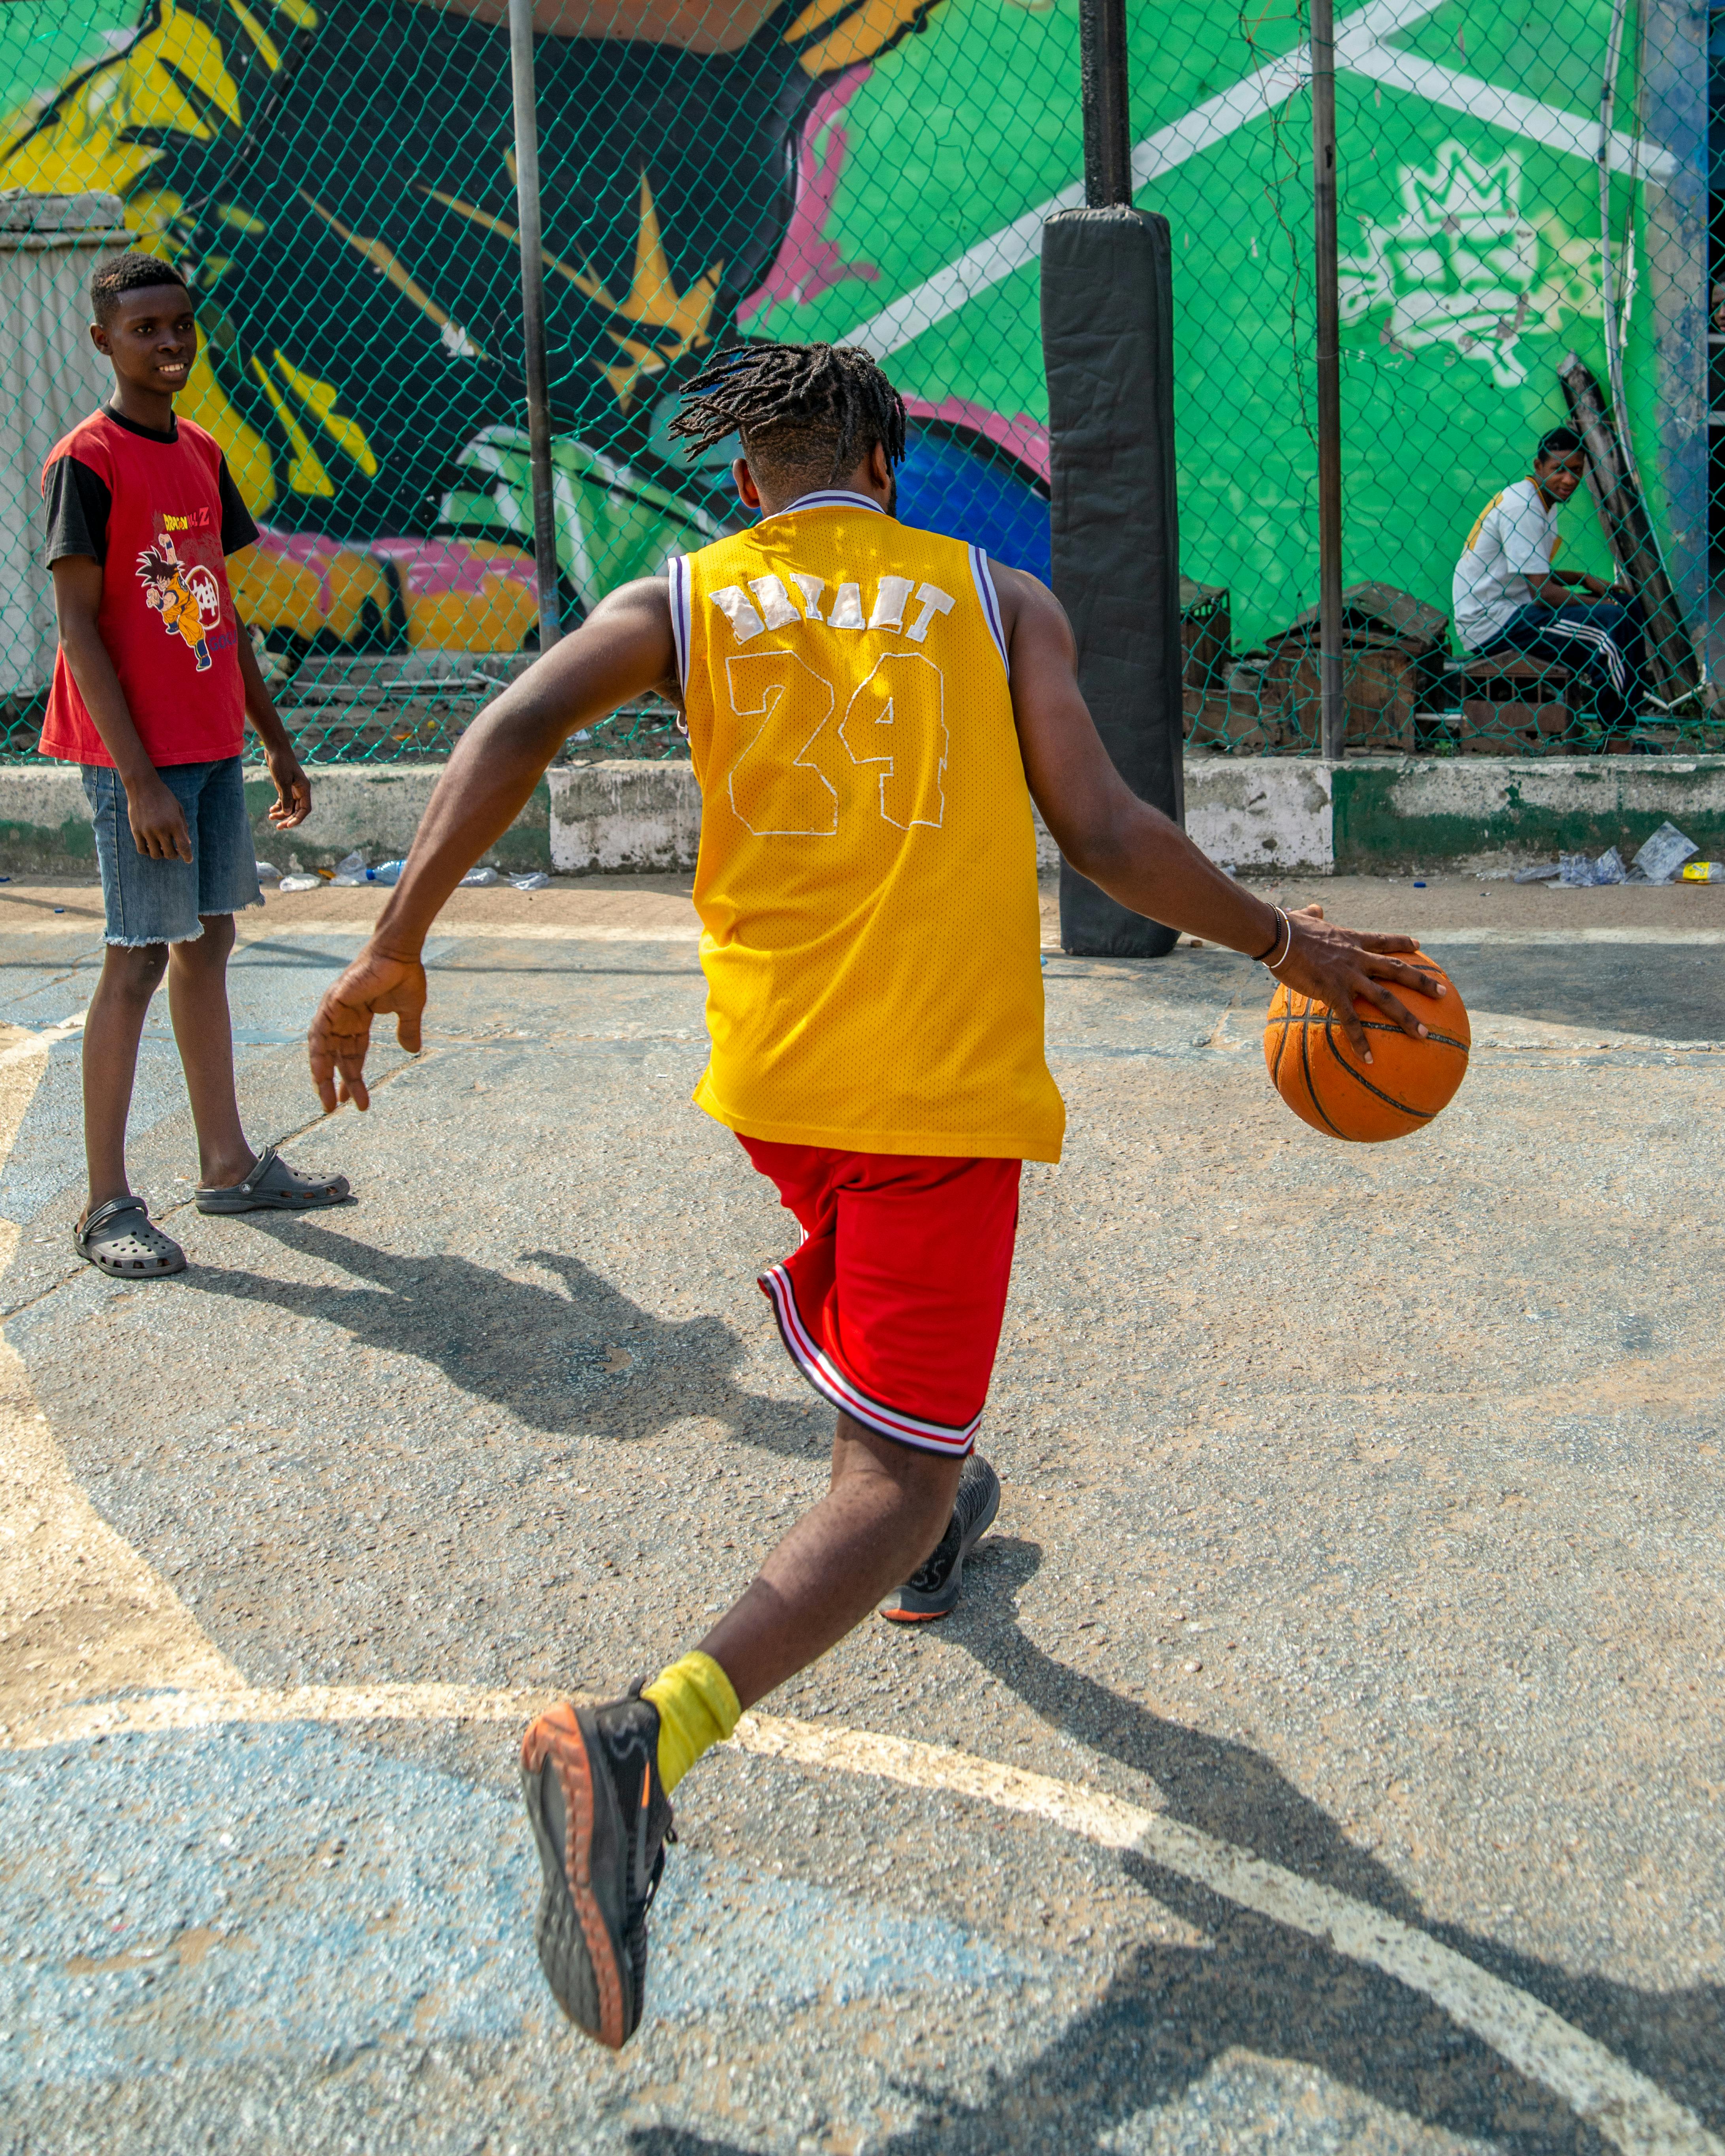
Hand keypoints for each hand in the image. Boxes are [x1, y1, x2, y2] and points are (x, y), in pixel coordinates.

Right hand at [125, 774, 192, 860]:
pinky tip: (151, 846)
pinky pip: (141, 849)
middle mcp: (161, 829)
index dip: (187, 856)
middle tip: (174, 851)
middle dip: (174, 855)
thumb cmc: (164, 796)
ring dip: (161, 854)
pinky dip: (147, 851)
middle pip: (169, 854)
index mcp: (174, 823)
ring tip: (162, 847)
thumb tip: (187, 844)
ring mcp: (147, 831)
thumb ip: (183, 827)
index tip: (188, 860)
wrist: (143, 786)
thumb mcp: (178, 809)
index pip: (183, 847)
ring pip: (155, 854)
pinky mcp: (136, 830)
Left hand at [266, 748, 311, 828]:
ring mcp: (292, 788)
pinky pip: (283, 800)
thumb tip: (286, 813)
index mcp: (304, 789)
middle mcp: (300, 790)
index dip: (298, 819)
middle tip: (278, 827)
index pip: (305, 809)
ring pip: (289, 806)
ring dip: (281, 814)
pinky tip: (271, 810)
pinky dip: (278, 806)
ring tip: (271, 818)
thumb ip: (286, 798)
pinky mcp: (284, 786)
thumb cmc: (281, 763)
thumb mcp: (283, 781)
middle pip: (296, 810)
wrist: (275, 749)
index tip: (288, 825)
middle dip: (288, 819)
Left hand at [308, 948, 425, 1112]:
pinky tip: (321, 1073)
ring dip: (323, 1076)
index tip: (357, 1102)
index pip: (352, 1055)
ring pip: (323, 1049)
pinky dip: (318, 1054)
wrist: (400, 953)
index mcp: (359, 1020)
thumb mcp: (409, 1011)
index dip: (353, 1079)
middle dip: (334, 1084)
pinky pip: (320, 1033)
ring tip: (328, 1100)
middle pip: (335, 1057)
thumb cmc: (404, 975)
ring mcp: (335, 1010)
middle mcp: (342, 1017)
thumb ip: (408, 1030)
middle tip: (332, 1109)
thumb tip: (412, 1051)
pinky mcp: (332, 1002)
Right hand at [1271, 904, 1445, 1063]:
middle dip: (1423, 982)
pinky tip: (1367, 1059)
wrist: (1278, 935)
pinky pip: (1351, 1020)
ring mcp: (1349, 976)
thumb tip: (1314, 908)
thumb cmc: (1287, 926)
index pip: (1383, 940)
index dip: (1402, 943)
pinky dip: (1360, 1041)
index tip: (1419, 946)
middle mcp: (1357, 958)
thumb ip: (1313, 913)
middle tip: (1443, 992)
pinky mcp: (1333, 991)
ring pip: (1386, 998)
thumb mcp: (1305, 917)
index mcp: (1351, 940)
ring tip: (1425, 1035)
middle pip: (1398, 969)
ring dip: (1407, 1017)